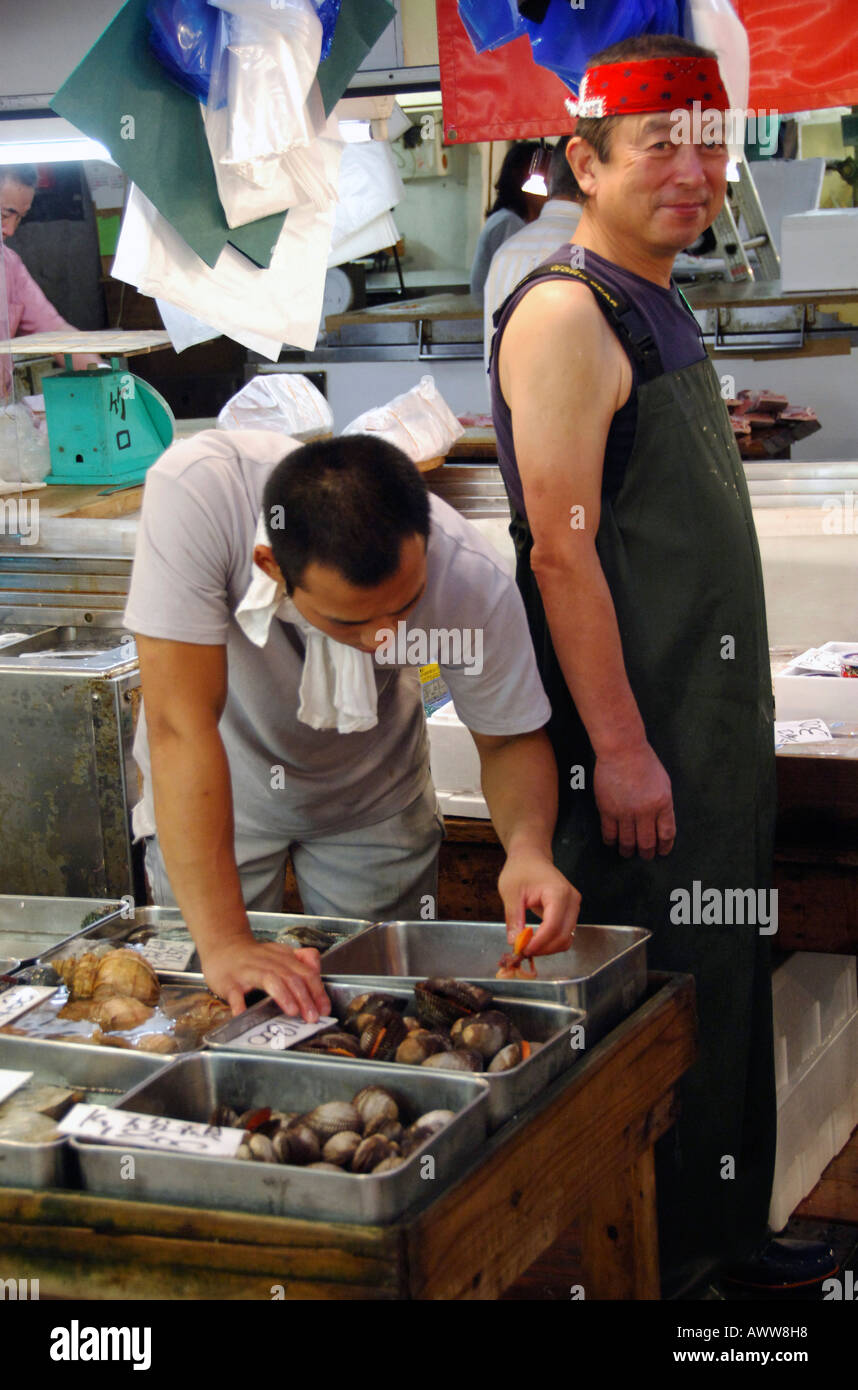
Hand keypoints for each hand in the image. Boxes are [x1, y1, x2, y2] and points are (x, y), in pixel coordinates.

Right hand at [199, 935, 329, 1021]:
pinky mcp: (229, 981)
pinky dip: (240, 1004)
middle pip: (291, 976)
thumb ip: (302, 962)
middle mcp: (268, 962)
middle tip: (312, 1017)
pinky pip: (235, 993)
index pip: (306, 971)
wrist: (223, 947)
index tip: (324, 1009)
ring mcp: (248, 971)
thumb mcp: (281, 954)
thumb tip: (318, 973)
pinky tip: (244, 1015)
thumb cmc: (255, 958)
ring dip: (283, 995)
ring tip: (292, 1012)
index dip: (317, 990)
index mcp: (283, 958)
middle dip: (305, 997)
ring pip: (269, 979)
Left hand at [498, 847, 580, 956]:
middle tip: (523, 951)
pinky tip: (536, 941)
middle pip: (563, 936)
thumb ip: (514, 918)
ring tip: (528, 946)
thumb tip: (515, 942)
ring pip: (566, 938)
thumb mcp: (511, 893)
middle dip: (543, 948)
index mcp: (558, 893)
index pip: (553, 926)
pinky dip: (552, 942)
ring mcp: (574, 906)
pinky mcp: (571, 911)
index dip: (538, 942)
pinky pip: (565, 933)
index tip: (522, 949)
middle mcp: (572, 900)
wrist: (531, 857)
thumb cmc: (521, 869)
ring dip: (548, 947)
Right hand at [593, 742, 674, 858]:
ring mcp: (625, 812)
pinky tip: (612, 842)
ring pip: (627, 841)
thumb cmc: (644, 761)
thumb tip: (660, 823)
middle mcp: (645, 811)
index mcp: (663, 804)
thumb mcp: (663, 783)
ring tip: (628, 852)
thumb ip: (663, 804)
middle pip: (647, 842)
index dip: (664, 846)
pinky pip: (609, 833)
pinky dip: (611, 841)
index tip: (662, 852)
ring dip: (628, 850)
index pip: (666, 833)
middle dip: (647, 853)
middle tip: (645, 856)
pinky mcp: (608, 809)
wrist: (622, 750)